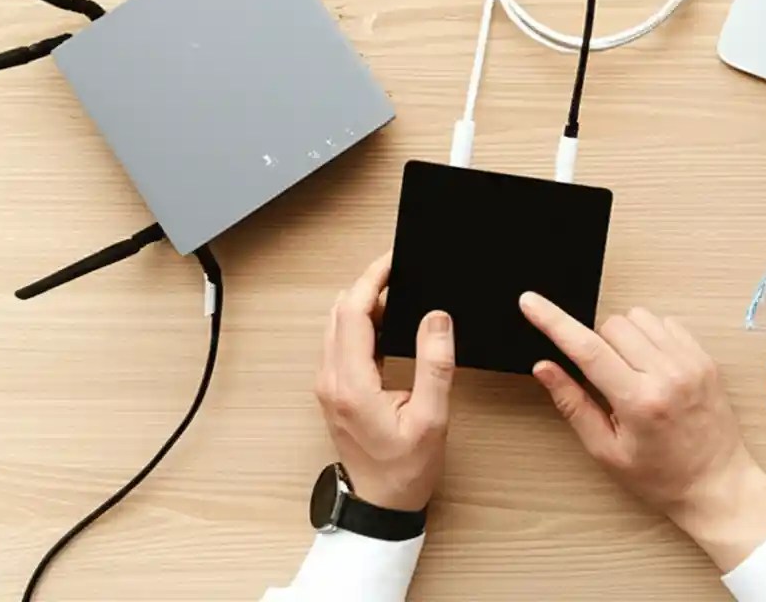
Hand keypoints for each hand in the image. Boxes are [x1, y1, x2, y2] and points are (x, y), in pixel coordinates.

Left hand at [315, 253, 455, 511]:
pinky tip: (388, 325)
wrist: (381, 504)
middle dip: (368, 286)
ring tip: (400, 295)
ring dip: (364, 304)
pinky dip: (361, 324)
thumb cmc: (405, 469)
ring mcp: (328, 385)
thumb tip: (436, 319)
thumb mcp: (432, 417)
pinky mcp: (334, 390)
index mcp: (351, 383)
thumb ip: (435, 364)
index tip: (393, 261)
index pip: (353, 312)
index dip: (372, 279)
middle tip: (401, 273)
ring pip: (338, 325)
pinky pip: (341, 342)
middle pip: (340, 312)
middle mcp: (331, 380)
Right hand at [520, 292, 765, 570]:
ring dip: (624, 337)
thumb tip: (544, 368)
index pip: (587, 349)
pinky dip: (650, 336)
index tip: (530, 302)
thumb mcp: (606, 450)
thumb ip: (573, 404)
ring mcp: (691, 363)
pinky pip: (666, 323)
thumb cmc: (661, 476)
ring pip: (638, 317)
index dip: (553, 321)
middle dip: (597, 344)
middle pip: (611, 325)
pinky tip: (652, 367)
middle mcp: (667, 375)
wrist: (717, 484)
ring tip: (630, 372)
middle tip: (605, 379)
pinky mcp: (705, 358)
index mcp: (638, 402)